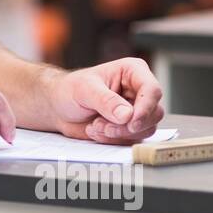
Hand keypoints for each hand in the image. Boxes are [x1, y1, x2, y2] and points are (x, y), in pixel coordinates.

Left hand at [43, 57, 164, 144]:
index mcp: (132, 71)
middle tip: (103, 126)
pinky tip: (96, 130)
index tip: (131, 122)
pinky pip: (133, 139)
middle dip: (128, 126)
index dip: (145, 108)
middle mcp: (138, 91)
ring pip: (145, 129)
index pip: (152, 90)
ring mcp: (136, 110)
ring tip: (95, 126)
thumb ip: (106, 101)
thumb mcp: (84, 90)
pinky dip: (114, 140)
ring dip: (118, 134)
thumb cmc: (69, 90)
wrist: (58, 107)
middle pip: (154, 113)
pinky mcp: (130, 127)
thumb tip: (127, 114)